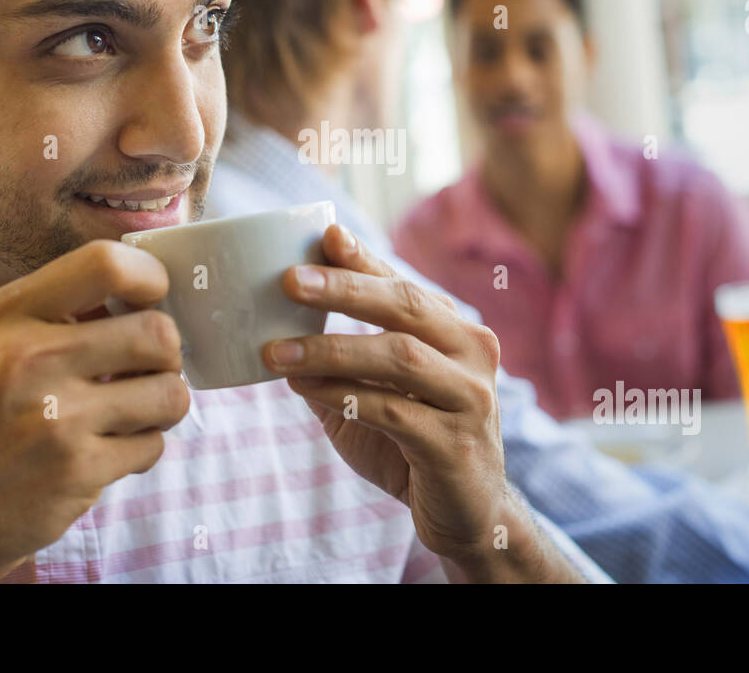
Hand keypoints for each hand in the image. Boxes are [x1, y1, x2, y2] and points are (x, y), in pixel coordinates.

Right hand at [0, 240, 189, 582]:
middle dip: (166, 356)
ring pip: (170, 393)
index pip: (106, 263)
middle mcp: (30, 358)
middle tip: (146, 371)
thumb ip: (51, 313)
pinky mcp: (77, 471)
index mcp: (6, 315)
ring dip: (162, 406)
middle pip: (157, 332)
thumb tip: (141, 296)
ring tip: (131, 414)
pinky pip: (153, 446)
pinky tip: (104, 453)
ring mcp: (56, 418)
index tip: (153, 300)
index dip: (150, 279)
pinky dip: (140, 451)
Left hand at [263, 224, 530, 576]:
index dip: (364, 258)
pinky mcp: (455, 443)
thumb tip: (276, 325)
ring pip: (398, 356)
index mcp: (455, 331)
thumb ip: (340, 361)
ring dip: (331, 349)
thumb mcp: (376, 393)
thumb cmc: (414, 443)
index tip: (324, 234)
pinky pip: (393, 410)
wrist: (468, 514)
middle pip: (407, 306)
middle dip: (346, 288)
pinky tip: (304, 388)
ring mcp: (470, 397)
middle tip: (290, 280)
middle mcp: (472, 352)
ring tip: (276, 350)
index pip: (404, 283)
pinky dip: (344, 395)